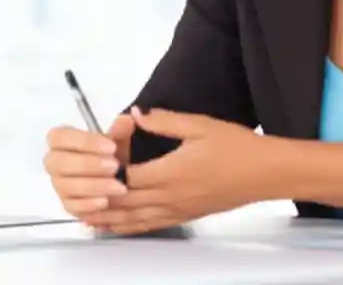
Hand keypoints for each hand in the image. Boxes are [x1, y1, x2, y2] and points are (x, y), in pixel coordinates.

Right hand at [44, 113, 133, 218]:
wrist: (118, 178)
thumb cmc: (112, 156)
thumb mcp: (118, 141)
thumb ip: (120, 131)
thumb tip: (127, 120)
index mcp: (61, 141)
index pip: (59, 137)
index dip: (83, 142)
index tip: (111, 147)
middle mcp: (54, 162)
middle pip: (58, 162)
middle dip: (87, 165)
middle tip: (115, 166)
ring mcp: (59, 184)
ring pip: (66, 186)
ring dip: (93, 186)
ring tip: (119, 187)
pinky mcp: (67, 204)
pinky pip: (72, 206)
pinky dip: (88, 205)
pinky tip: (106, 202)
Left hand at [84, 107, 267, 234]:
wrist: (268, 174)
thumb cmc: (237, 148)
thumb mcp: (199, 126)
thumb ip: (164, 121)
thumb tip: (136, 115)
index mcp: (171, 172)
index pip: (126, 176)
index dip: (106, 171)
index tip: (91, 162)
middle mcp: (170, 196)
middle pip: (123, 201)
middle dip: (98, 196)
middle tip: (73, 192)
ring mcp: (177, 210)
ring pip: (133, 218)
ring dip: (106, 216)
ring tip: (81, 215)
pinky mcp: (184, 216)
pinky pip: (149, 225)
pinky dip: (127, 227)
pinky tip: (113, 226)